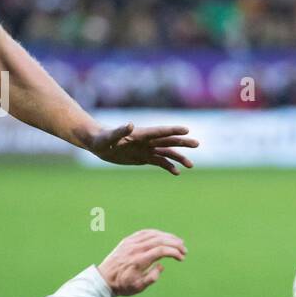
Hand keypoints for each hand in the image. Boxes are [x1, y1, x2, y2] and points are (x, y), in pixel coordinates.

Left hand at [80, 123, 198, 174]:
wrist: (99, 144)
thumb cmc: (102, 138)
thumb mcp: (109, 136)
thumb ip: (120, 131)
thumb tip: (131, 124)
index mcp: (141, 134)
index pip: (160, 131)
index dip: (173, 130)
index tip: (186, 129)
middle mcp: (147, 141)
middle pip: (168, 141)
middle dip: (182, 143)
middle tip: (196, 144)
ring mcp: (147, 149)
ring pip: (167, 153)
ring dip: (179, 158)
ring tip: (190, 165)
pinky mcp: (144, 158)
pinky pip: (159, 162)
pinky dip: (169, 167)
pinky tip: (177, 172)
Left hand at [97, 229, 186, 296]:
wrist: (104, 279)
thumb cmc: (122, 285)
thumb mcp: (138, 287)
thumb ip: (151, 278)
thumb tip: (161, 266)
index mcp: (138, 261)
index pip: (160, 250)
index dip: (174, 252)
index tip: (181, 258)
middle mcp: (135, 249)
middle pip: (159, 240)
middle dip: (175, 243)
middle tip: (184, 250)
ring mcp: (131, 243)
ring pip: (153, 234)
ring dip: (168, 237)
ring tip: (178, 242)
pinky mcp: (128, 240)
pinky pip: (145, 232)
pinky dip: (157, 233)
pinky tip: (164, 236)